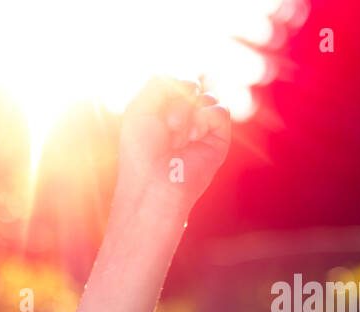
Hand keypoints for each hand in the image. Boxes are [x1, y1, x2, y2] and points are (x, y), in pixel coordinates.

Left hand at [116, 75, 230, 213]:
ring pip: (206, 96)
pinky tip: (194, 138)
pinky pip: (220, 109)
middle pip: (190, 85)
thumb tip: (193, 82)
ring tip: (178, 138)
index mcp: (161, 111)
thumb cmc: (141, 150)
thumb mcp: (139, 107)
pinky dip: (205, 118)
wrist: (155, 183)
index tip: (154, 113)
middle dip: (176, 103)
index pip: (173, 80)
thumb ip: (160, 81)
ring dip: (188, 113)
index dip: (166, 89)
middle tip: (166, 129)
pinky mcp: (218, 138)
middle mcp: (182, 118)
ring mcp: (200, 127)